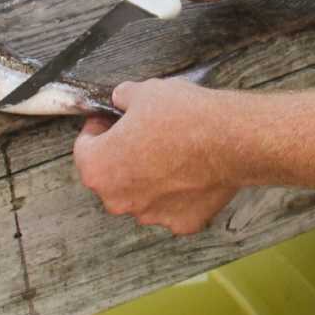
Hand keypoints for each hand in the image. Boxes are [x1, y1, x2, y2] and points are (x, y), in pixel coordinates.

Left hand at [74, 78, 242, 235]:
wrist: (231, 139)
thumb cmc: (185, 118)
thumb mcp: (144, 92)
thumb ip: (123, 98)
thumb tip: (122, 99)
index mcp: (98, 168)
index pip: (84, 148)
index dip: (98, 129)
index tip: (111, 121)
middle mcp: (118, 199)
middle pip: (112, 176)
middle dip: (123, 156)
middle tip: (144, 134)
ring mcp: (150, 215)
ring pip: (141, 194)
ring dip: (150, 177)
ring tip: (172, 151)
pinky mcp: (181, 222)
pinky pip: (173, 207)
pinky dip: (178, 193)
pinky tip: (191, 170)